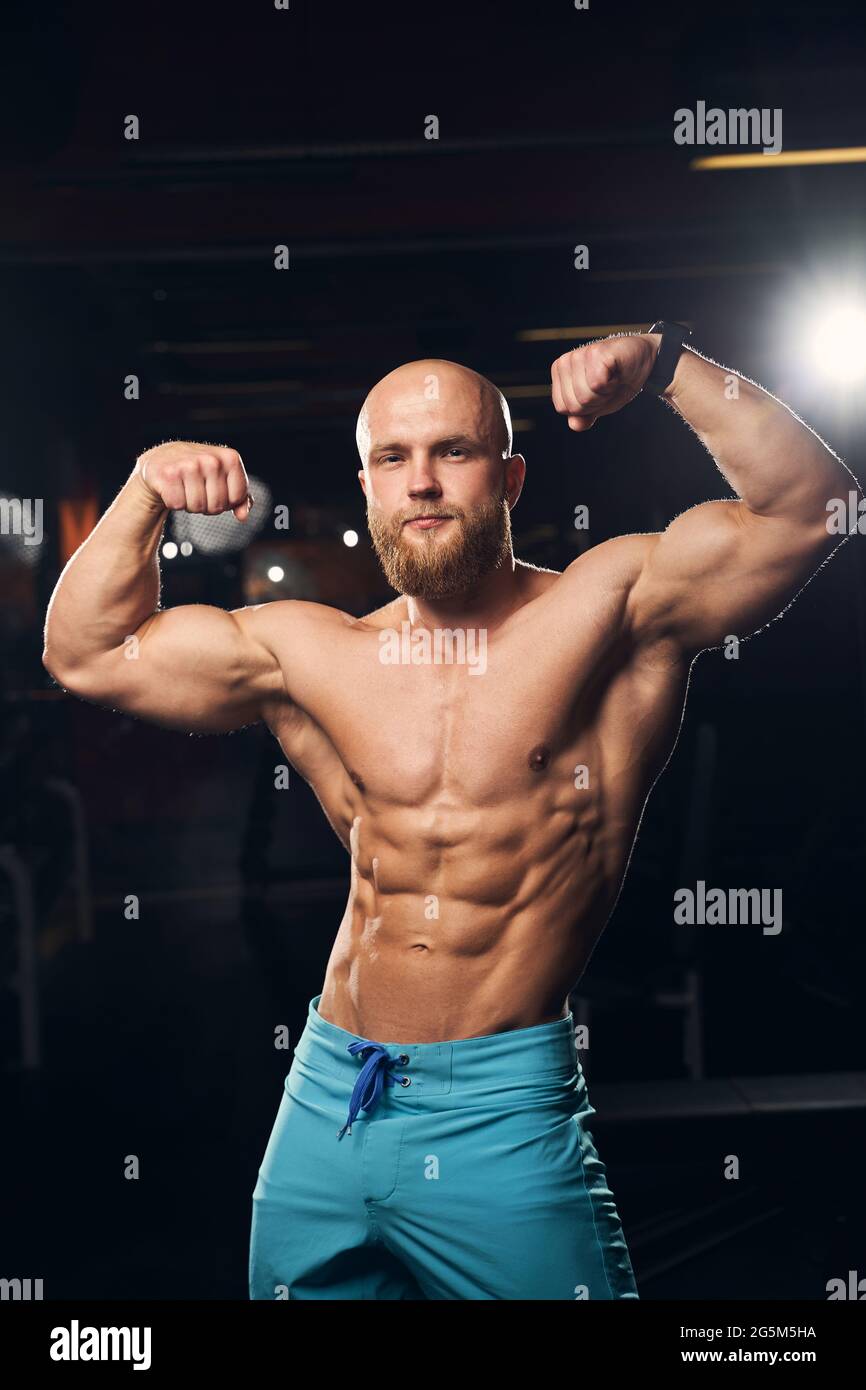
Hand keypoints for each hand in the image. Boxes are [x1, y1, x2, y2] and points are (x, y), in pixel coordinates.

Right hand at [133, 441, 252, 519]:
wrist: (161, 460)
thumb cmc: (196, 471)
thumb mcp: (223, 477)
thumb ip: (240, 497)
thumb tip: (243, 515)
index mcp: (229, 458)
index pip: (237, 497)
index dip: (227, 502)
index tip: (217, 491)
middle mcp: (210, 459)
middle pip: (217, 506)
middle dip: (208, 505)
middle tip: (198, 491)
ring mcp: (189, 465)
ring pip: (198, 507)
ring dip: (191, 505)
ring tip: (185, 489)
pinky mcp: (168, 474)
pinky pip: (178, 505)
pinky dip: (174, 502)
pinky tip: (173, 489)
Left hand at [551, 332, 659, 431]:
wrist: (645, 361)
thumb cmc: (619, 381)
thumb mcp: (598, 405)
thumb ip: (583, 416)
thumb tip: (574, 425)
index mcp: (559, 373)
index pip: (563, 408)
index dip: (586, 408)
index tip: (598, 392)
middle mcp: (564, 362)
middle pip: (574, 405)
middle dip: (597, 402)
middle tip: (607, 385)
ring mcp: (578, 355)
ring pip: (584, 397)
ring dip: (605, 393)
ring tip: (611, 378)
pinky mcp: (595, 352)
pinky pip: (597, 385)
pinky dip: (611, 385)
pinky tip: (616, 372)